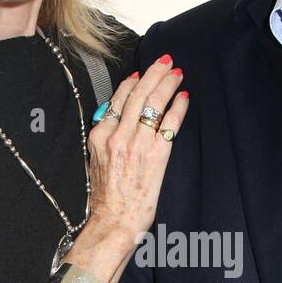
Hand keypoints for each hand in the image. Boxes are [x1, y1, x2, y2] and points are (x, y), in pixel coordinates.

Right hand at [84, 53, 187, 245]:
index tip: (142, 73)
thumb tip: (118, 120)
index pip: (118, 100)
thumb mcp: (97, 160)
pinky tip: (184, 98)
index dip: (132, 83)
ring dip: (167, 84)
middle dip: (154, 74)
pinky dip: (178, 108)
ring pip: (153, 103)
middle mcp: (117, 135)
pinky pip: (169, 123)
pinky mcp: (156, 153)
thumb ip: (107, 138)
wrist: (114, 220)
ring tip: (177, 73)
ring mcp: (137, 143)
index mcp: (100, 135)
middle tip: (166, 62)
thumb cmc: (106, 196)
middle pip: (138, 94)